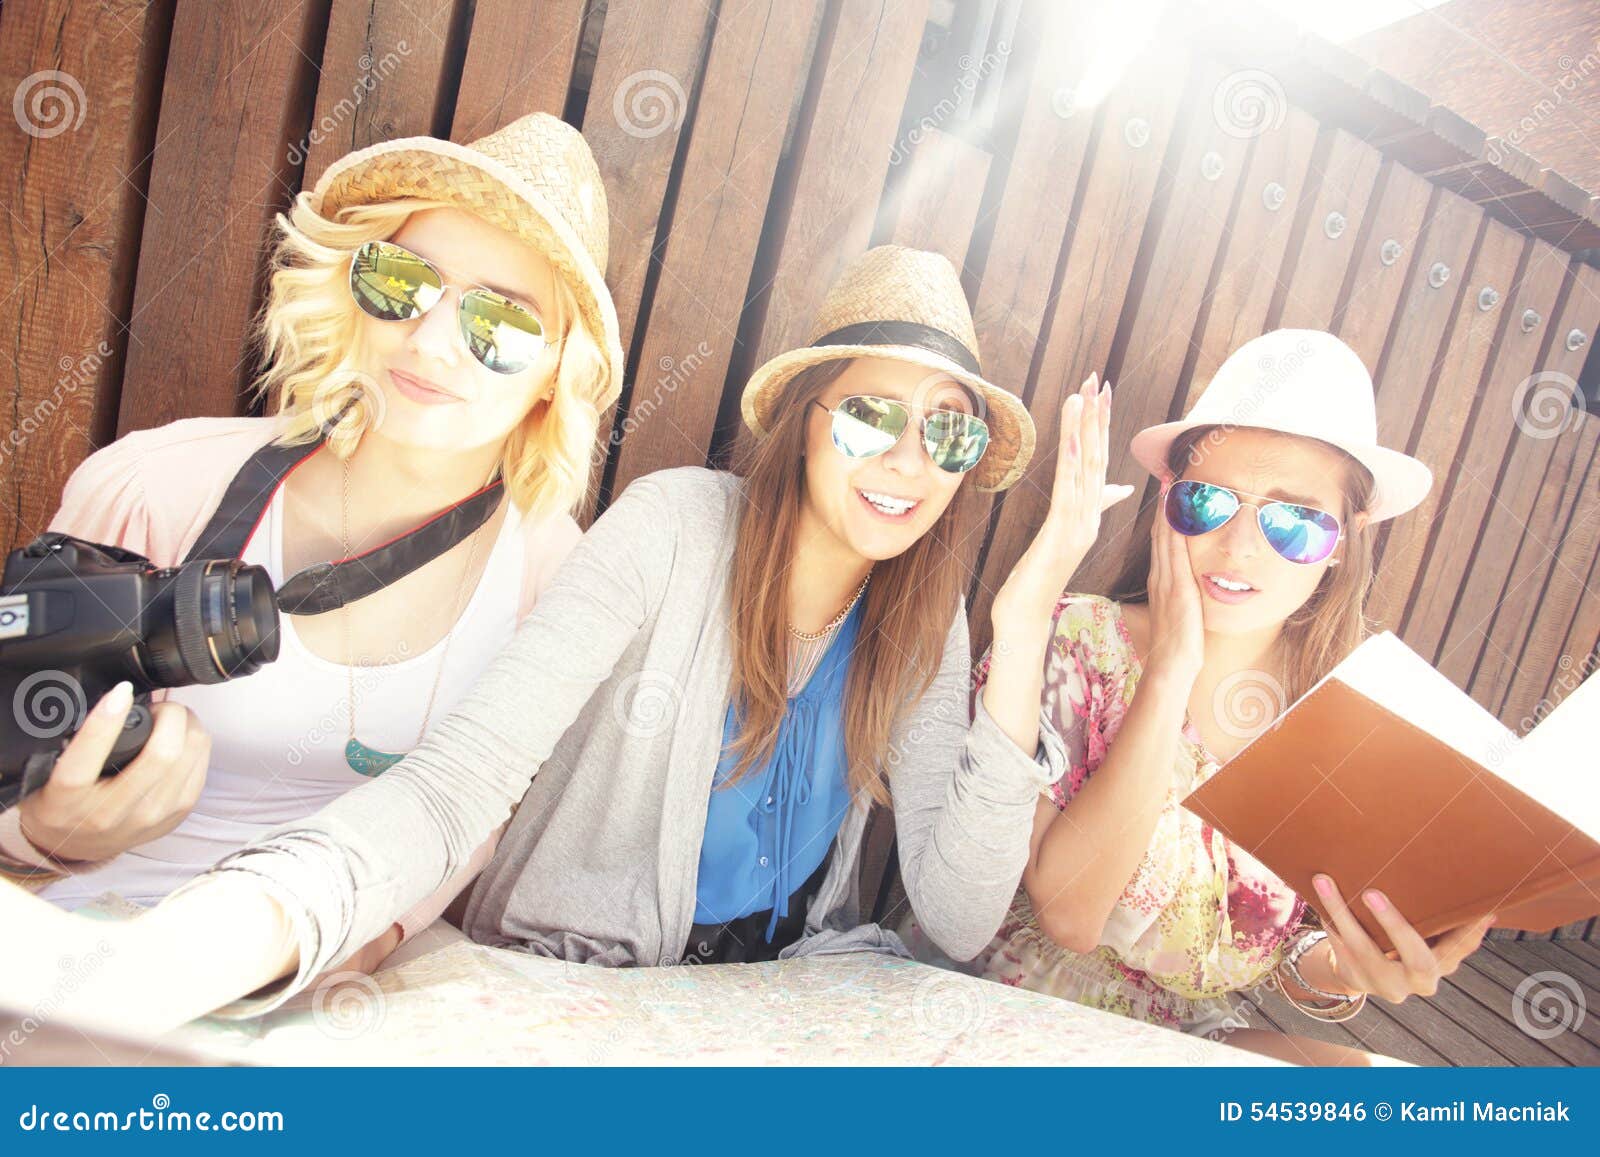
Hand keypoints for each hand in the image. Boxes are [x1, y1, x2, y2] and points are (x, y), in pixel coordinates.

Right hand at [19, 682, 210, 862]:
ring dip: (187, 725)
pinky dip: (196, 743)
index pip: (90, 753)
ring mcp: (149, 817)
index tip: (122, 690)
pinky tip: (183, 738)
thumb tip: (105, 698)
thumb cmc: (60, 801)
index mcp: (68, 797)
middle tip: (157, 707)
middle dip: (168, 714)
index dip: (109, 716)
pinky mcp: (175, 817)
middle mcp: (111, 811)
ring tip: (171, 719)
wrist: (75, 847)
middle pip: (162, 753)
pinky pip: (201, 768)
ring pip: (190, 756)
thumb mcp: (45, 773)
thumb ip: (67, 742)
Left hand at [993, 373, 1132, 622]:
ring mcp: (1079, 525)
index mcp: (1088, 515)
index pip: (1099, 462)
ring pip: (1087, 468)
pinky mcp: (1063, 532)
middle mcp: (1089, 517)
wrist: (1024, 614)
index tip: (1101, 393)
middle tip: (1098, 378)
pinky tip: (1075, 433)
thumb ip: (1086, 511)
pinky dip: (1074, 459)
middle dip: (1098, 416)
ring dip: (1087, 427)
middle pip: (1098, 457)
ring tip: (1086, 391)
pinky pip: (1070, 489)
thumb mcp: (1061, 538)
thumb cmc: (1037, 578)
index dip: (1101, 426)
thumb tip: (1116, 489)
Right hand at [1144, 479, 1205, 685]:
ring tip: (1169, 483)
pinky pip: (1173, 552)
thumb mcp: (1181, 612)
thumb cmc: (1179, 643)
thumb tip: (1191, 586)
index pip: (1161, 541)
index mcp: (1161, 580)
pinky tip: (1174, 513)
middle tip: (1166, 475)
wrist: (1173, 662)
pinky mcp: (1177, 586)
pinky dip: (1172, 531)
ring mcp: (1166, 580)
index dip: (1163, 515)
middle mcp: (1160, 575)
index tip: (1167, 492)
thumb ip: (1184, 595)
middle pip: (1159, 532)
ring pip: (1164, 537)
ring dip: (1167, 509)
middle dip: (1163, 504)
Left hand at [1308, 873, 1495, 1003]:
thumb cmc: (1405, 943)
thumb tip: (1489, 908)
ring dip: (1341, 911)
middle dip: (1395, 925)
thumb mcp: (1431, 939)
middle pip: (1415, 957)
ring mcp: (1386, 984)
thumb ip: (1451, 926)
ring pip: (1361, 948)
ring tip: (1324, 881)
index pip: (1461, 947)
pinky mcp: (1356, 978)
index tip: (1475, 905)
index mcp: (1443, 964)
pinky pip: (1338, 945)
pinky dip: (1328, 919)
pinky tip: (1317, 895)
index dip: (1470, 929)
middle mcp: (1419, 981)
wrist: (1366, 972)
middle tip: (1373, 893)